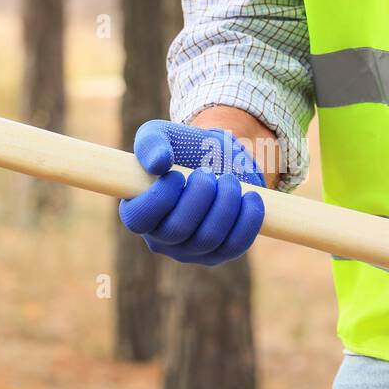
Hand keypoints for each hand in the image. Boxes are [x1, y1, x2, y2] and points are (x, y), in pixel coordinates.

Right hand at [118, 120, 264, 265]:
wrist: (220, 159)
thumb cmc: (183, 148)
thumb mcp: (161, 134)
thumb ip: (151, 142)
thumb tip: (157, 164)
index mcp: (138, 212)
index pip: (138, 220)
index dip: (160, 198)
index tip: (177, 175)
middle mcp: (160, 238)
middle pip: (178, 230)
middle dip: (200, 195)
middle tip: (208, 173)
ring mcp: (190, 251)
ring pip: (209, 238)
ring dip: (225, 202)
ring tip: (229, 180)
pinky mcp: (219, 254)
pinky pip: (235, 245)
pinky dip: (247, 219)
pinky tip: (250, 197)